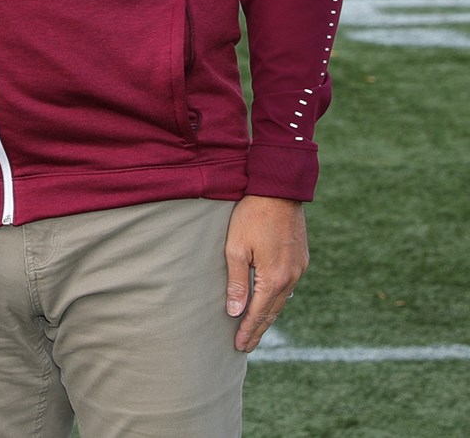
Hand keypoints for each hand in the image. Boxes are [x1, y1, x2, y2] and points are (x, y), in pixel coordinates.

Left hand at [225, 195, 308, 350]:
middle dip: (258, 329)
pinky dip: (277, 300)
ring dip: (268, 316)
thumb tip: (235, 312)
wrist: (278, 190)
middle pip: (272, 311)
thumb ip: (237, 282)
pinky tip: (269, 304)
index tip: (238, 346)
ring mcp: (300, 268)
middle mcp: (291, 277)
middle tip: (245, 346)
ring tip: (255, 330)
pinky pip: (289, 287)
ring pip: (282, 300)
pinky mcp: (301, 259)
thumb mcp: (236, 249)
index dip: (248, 330)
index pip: (258, 313)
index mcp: (274, 277)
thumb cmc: (250, 216)